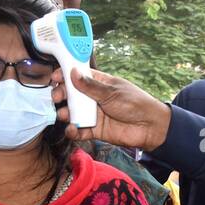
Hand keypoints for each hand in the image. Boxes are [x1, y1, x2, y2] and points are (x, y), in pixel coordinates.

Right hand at [53, 66, 171, 151]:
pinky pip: (79, 130)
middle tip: (57, 97)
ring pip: (72, 113)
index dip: (65, 75)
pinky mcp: (94, 130)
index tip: (55, 77)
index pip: (77, 76)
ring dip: (64, 114)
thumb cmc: (135, 104)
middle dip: (61, 95)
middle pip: (71, 95)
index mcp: (99, 83)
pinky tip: (72, 130)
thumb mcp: (111, 92)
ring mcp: (93, 114)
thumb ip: (90, 86)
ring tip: (64, 115)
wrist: (149, 127)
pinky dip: (73, 131)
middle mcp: (93, 98)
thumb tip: (72, 73)